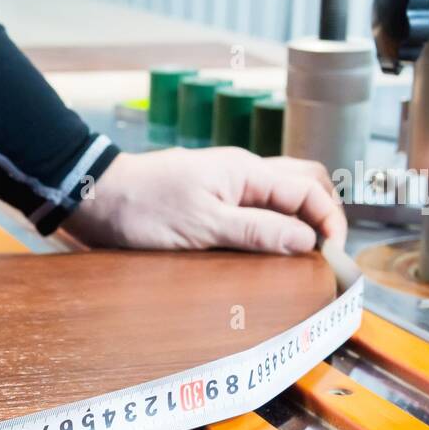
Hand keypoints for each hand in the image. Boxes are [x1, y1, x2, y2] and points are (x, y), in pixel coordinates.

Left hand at [66, 147, 346, 253]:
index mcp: (248, 172)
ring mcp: (226, 186)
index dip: (330, 222)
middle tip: (324, 254)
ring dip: (296, 222)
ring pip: (279, 198)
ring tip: (300, 257)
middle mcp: (242, 174)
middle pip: (302, 185)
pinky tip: (265, 252)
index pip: (310, 189)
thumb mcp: (203, 225)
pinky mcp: (209, 202)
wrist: (96, 198)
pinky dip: (269, 228)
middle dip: (322, 215)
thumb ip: (256, 230)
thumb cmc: (142, 208)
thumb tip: (306, 239)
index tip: (332, 257)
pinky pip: (253, 210)